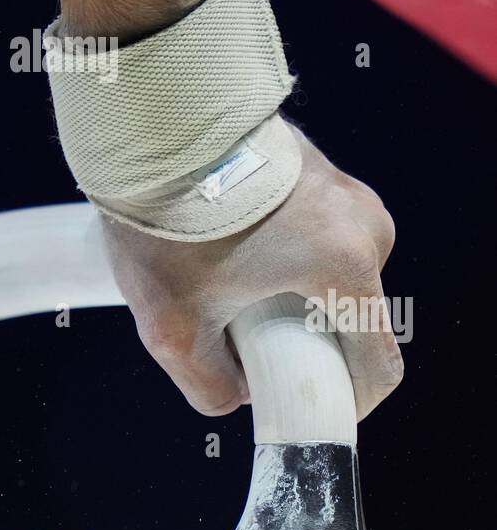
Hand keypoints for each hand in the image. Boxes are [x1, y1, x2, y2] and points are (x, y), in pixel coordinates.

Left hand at [101, 126, 401, 420]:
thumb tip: (240, 391)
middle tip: (244, 339)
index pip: (378, 361)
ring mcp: (342, 187)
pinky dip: (282, 252)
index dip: (349, 399)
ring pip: (330, 269)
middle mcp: (361, 222)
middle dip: (305, 339)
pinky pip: (314, 229)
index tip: (308, 404)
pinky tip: (226, 248)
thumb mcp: (173, 328)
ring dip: (290, 291)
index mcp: (347, 265)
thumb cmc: (168, 221)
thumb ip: (211, 387)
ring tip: (224, 286)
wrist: (151, 125)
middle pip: (350, 313)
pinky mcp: (316, 165)